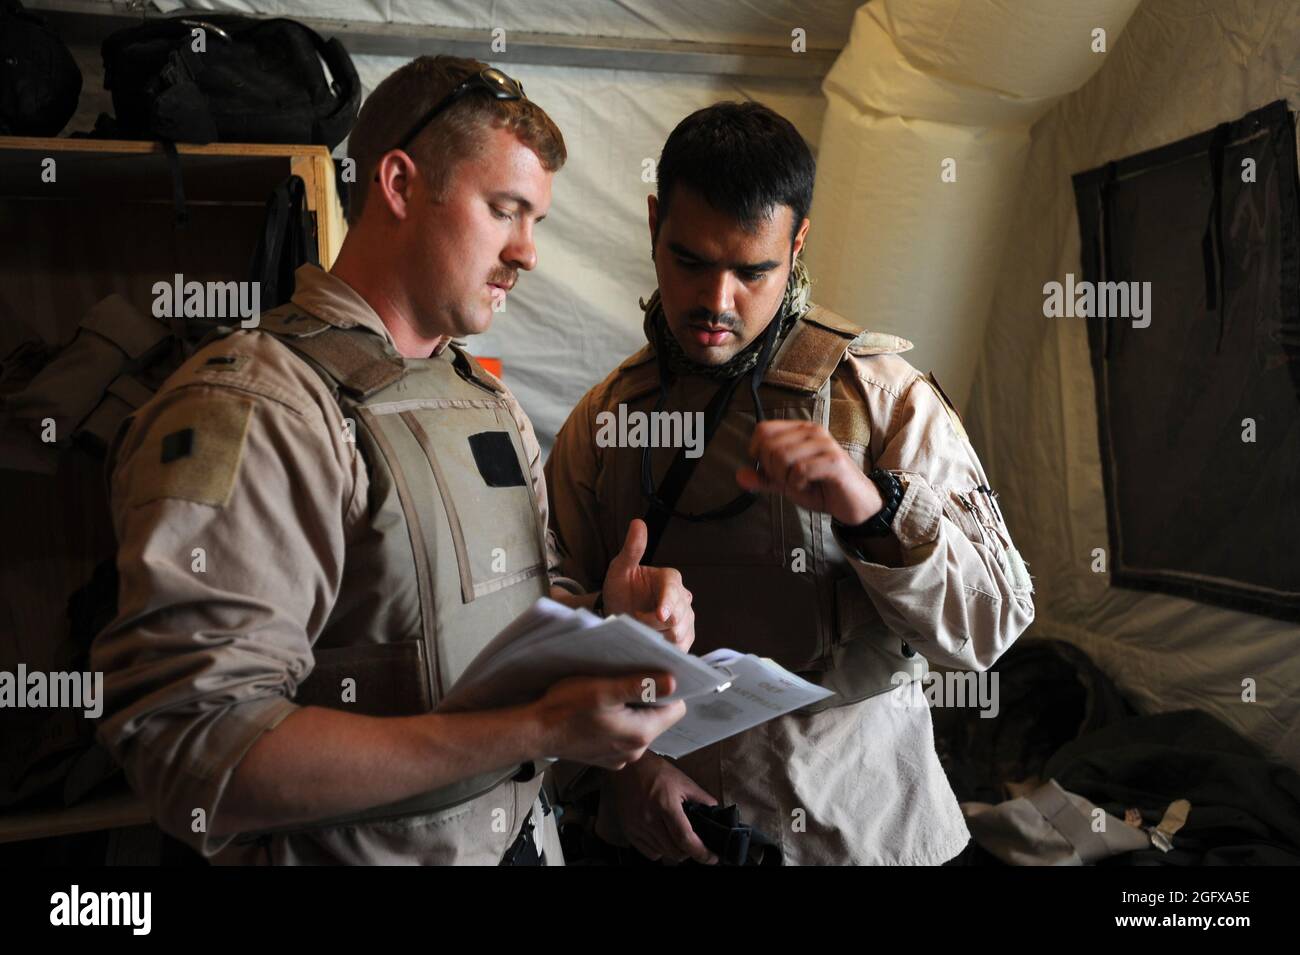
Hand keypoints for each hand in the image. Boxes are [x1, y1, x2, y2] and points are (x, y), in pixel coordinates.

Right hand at [531, 673, 685, 769]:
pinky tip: (600, 712)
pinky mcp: (606, 758)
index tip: (654, 674)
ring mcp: (620, 757)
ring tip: (612, 694)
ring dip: (632, 710)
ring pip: (640, 726)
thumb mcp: (602, 690)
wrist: (534, 732)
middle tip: (628, 680)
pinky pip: (624, 737)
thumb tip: (673, 682)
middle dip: (649, 699)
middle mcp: (635, 751)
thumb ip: (639, 686)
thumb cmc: (565, 708)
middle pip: (658, 718)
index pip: (676, 709)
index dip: (669, 690)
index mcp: (640, 734)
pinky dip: (618, 723)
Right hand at [598, 752, 718, 863]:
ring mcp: (637, 827)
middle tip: (696, 845)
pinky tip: (664, 839)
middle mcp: (649, 819)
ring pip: (662, 853)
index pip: (685, 839)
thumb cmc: (655, 771)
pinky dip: (660, 851)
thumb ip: (702, 798)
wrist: (627, 767)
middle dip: (690, 852)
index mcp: (665, 805)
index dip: (701, 853)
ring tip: (680, 840)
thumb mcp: (683, 781)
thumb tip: (716, 812)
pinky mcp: (629, 831)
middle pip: (674, 851)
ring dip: (675, 851)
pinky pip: (648, 852)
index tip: (712, 857)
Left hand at [601, 519, 694, 650]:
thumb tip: (638, 522)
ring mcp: (687, 618)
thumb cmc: (620, 589)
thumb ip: (632, 549)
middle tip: (635, 619)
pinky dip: (666, 648)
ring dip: (657, 635)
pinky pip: (681, 647)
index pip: (674, 591)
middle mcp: (683, 597)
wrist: (619, 613)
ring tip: (641, 629)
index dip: (667, 604)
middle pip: (677, 616)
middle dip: (654, 623)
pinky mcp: (686, 637)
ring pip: (679, 633)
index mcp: (671, 578)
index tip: (658, 615)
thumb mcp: (620, 568)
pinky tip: (653, 642)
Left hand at [736, 420, 882, 524]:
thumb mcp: (787, 483)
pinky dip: (798, 485)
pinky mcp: (833, 460)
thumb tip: (739, 476)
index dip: (757, 452)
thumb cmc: (821, 488)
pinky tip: (809, 487)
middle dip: (772, 471)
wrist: (855, 504)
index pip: (763, 429)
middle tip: (789, 481)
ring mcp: (824, 444)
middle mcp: (812, 431)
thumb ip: (764, 479)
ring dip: (785, 480)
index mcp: (800, 430)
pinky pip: (799, 470)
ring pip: (782, 457)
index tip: (770, 470)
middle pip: (769, 446)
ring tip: (801, 484)